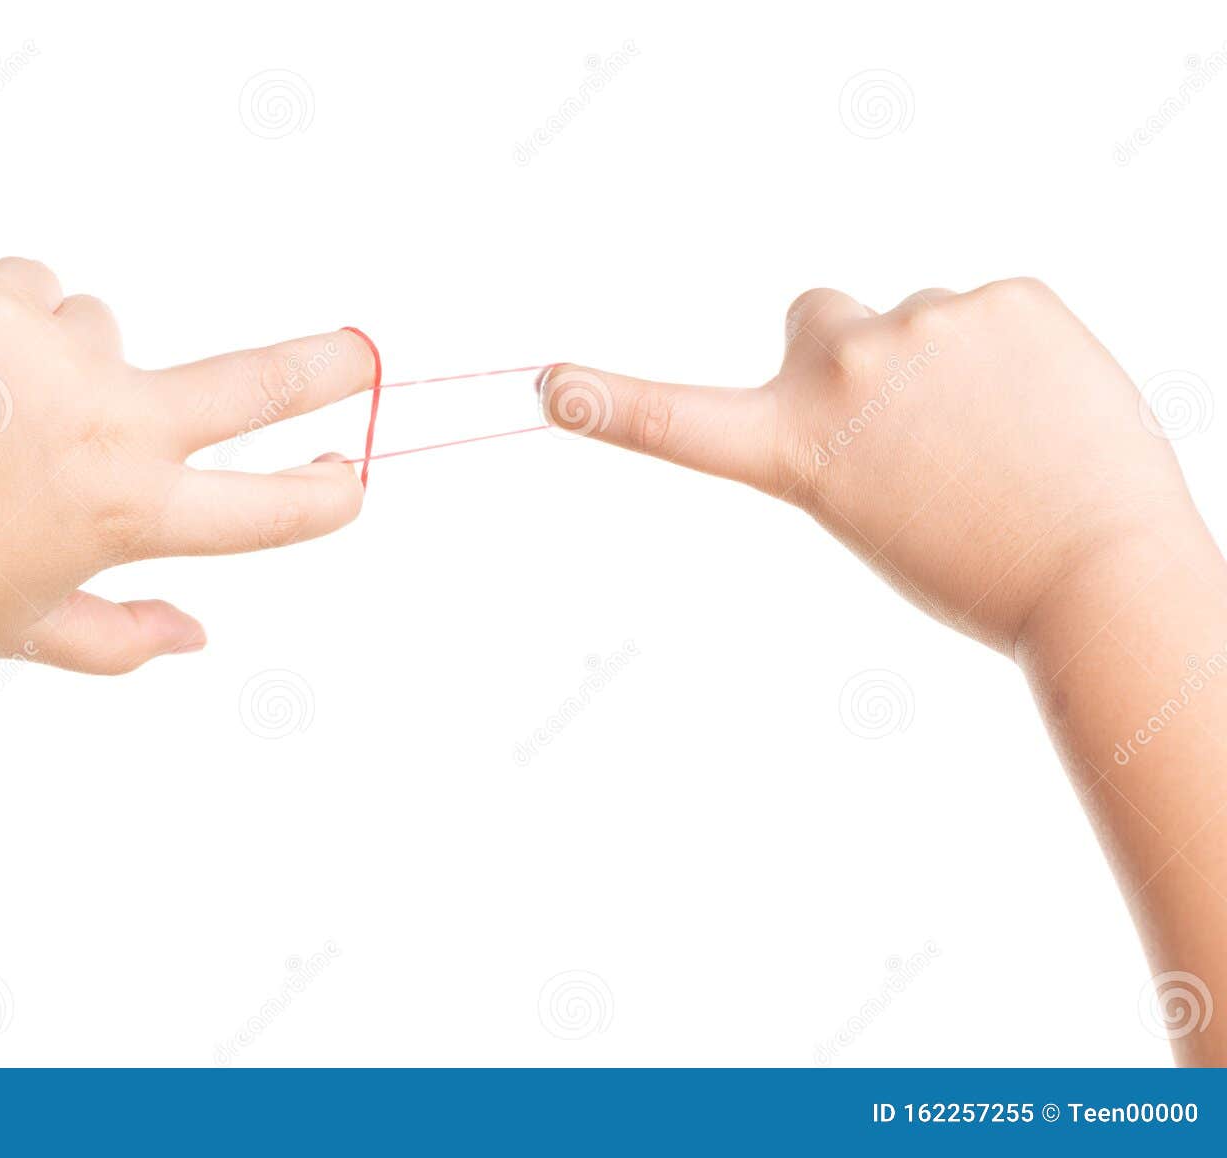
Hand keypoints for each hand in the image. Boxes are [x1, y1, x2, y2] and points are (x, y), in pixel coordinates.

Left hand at [0, 257, 375, 672]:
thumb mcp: (26, 630)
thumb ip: (124, 639)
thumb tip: (202, 634)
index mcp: (132, 517)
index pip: (266, 509)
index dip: (325, 496)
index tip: (353, 478)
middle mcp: (115, 433)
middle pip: (252, 386)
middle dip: (325, 368)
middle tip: (364, 352)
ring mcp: (63, 362)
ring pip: (105, 328)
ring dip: (69, 359)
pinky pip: (37, 290)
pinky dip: (11, 319)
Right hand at [541, 278, 1202, 654]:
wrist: (1105, 574)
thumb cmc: (986, 570)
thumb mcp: (874, 511)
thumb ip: (844, 425)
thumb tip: (875, 349)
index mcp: (797, 449)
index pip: (677, 418)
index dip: (606, 402)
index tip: (549, 387)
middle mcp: (842, 371)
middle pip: (816, 317)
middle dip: (845, 352)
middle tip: (909, 425)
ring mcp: (926, 324)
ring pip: (918, 321)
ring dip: (945, 365)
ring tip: (1002, 442)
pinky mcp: (1008, 296)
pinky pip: (992, 311)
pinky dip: (1013, 352)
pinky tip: (1041, 413)